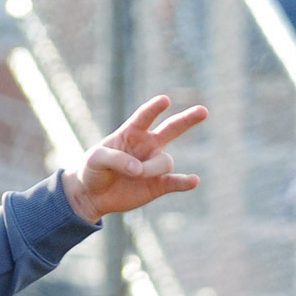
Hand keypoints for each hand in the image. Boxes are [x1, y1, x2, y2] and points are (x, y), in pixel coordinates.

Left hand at [64, 95, 206, 223]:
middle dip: (187, 120)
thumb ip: (116, 159)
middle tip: (203, 111)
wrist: (93, 195)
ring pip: (165, 161)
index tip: (165, 100)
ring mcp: (154, 165)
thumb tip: (140, 170)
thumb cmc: (92, 170)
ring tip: (135, 176)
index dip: (154, 109)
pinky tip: (193, 181)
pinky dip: (185, 182)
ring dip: (152, 168)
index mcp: (130, 133)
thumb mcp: (95, 159)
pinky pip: (176, 182)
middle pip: (172, 129)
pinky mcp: (158, 185)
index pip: (144, 117)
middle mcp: (147, 146)